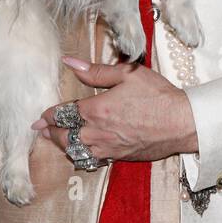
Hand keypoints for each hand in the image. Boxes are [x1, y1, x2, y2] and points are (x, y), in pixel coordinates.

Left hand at [30, 57, 197, 161]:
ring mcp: (108, 148)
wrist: (182, 123)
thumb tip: (70, 62)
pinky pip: (92, 160)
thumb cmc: (158, 96)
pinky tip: (80, 152)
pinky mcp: (118, 157)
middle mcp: (97, 132)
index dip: (50, 115)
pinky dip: (81, 156)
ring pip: (75, 151)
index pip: (64, 114)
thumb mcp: (127, 74)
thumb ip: (95, 71)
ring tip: (56, 140)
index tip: (42, 115)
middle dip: (50, 132)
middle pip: (64, 136)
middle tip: (40, 130)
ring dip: (63, 145)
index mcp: (96, 109)